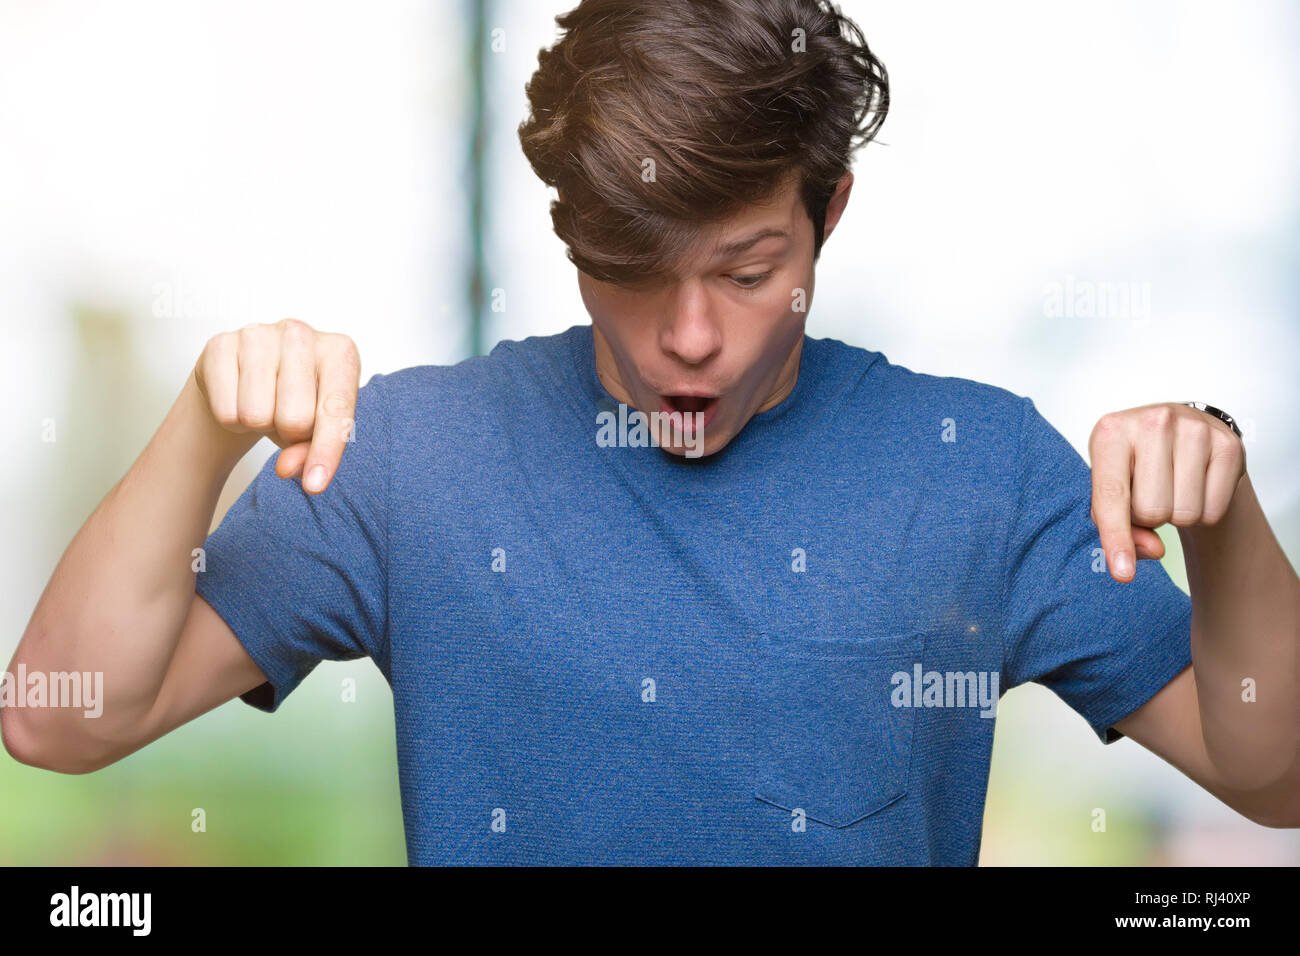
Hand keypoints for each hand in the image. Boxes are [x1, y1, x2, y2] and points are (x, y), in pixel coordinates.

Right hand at [193, 319, 360, 493]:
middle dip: (289, 433)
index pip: (337, 410)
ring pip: (256, 414)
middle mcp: (301, 333)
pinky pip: (225, 410)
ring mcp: (258, 333)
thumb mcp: (318, 428)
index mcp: (340, 351)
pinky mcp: (219, 344)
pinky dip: (230, 417)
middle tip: (286, 419)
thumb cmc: (295, 402)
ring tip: (264, 405)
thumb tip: (288, 469)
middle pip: (295, 418)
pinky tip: (238, 396)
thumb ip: (313, 452)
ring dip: (258, 424)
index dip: (327, 451)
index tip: (315, 485)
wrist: (246, 378)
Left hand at [1088, 403, 1246, 581]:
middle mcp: (1152, 421)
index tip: (1122, 574)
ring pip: (1184, 513)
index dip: (1116, 538)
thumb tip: (1155, 550)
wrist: (1180, 435)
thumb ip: (1120, 528)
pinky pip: (1214, 510)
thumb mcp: (1112, 492)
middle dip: (1149, 517)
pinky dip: (1204, 511)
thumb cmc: (1135, 467)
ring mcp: (1194, 428)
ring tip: (1172, 487)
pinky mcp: (1229, 444)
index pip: (1112, 496)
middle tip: (1151, 492)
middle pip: (1151, 511)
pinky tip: (1196, 485)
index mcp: (1110, 431)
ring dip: (1177, 515)